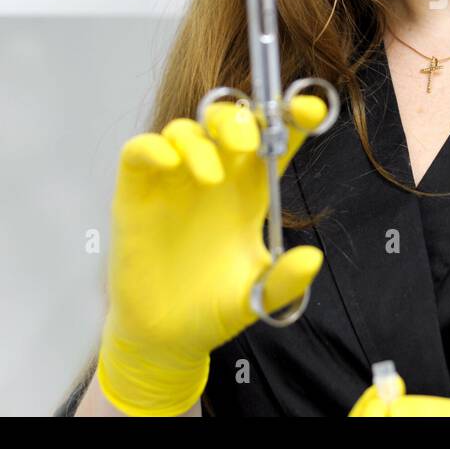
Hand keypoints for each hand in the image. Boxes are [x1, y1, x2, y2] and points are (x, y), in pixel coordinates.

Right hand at [97, 94, 329, 415]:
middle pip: (227, 122)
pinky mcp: (136, 193)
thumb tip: (313, 257)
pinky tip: (169, 162)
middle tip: (249, 146)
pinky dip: (153, 147)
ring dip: (200, 141)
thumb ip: (285, 280)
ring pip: (185, 130)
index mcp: (249, 191)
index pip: (273, 141)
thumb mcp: (257, 298)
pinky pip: (139, 151)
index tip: (313, 110)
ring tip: (212, 178)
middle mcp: (214, 177)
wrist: (165, 337)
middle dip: (240, 120)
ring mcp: (173, 181)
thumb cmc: (213, 309)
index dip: (292, 118)